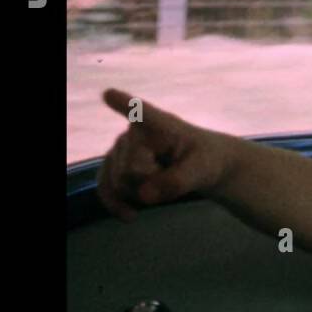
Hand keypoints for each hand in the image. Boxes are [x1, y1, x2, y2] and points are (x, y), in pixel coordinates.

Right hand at [96, 88, 232, 221]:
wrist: (202, 167)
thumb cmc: (206, 160)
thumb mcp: (202, 170)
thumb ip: (177, 181)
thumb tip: (143, 196)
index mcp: (158, 123)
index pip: (140, 113)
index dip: (124, 106)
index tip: (110, 95)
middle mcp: (132, 131)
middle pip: (129, 171)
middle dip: (150, 183)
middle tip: (174, 175)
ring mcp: (120, 149)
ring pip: (119, 183)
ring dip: (140, 194)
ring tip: (164, 185)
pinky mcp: (114, 167)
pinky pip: (105, 188)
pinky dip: (115, 204)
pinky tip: (131, 217)